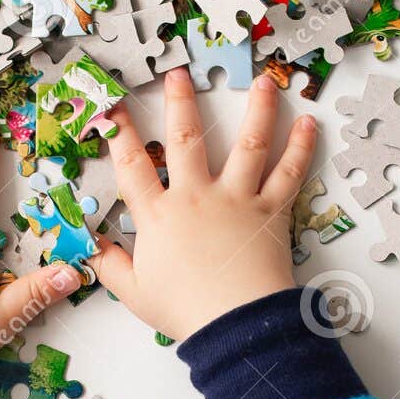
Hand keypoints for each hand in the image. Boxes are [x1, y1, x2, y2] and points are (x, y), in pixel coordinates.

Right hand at [89, 69, 317, 341]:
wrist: (235, 324)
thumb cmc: (185, 310)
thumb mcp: (135, 293)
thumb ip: (111, 266)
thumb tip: (92, 247)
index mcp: (160, 216)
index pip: (132, 166)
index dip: (119, 135)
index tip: (113, 108)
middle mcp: (197, 197)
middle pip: (186, 140)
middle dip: (180, 103)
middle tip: (179, 74)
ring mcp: (237, 200)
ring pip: (247, 145)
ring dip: (256, 110)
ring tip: (262, 82)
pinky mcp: (270, 212)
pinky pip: (288, 173)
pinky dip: (300, 147)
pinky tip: (307, 123)